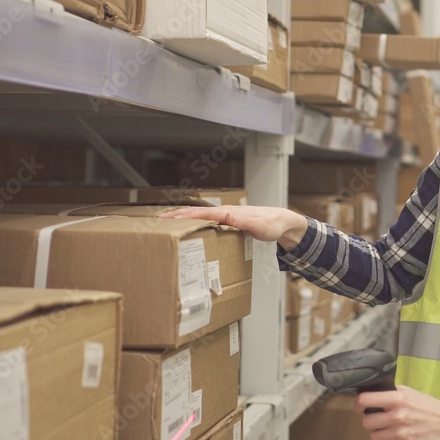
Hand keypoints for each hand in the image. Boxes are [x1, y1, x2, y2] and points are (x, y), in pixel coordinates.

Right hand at [159, 205, 308, 250]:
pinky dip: (194, 221)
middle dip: (176, 215)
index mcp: (228, 213)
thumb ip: (243, 222)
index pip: (201, 214)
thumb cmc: (272, 225)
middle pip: (196, 213)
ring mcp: (226, 216)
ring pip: (200, 216)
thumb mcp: (259, 226)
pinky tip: (189, 227)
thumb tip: (226, 217)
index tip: (167, 218)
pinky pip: (207, 220)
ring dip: (183, 218)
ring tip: (166, 222)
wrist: (283, 222)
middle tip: (157, 220)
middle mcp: (225, 212)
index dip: (183, 216)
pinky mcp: (229, 221)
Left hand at [356, 386, 439, 439]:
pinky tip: (400, 437)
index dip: (359, 403)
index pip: (365, 400)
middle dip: (372, 420)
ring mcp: (401, 434)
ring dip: (381, 433)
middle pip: (366, 422)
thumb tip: (372, 392)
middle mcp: (398, 416)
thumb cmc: (430, 407)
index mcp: (399, 399)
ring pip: (374, 436)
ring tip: (393, 428)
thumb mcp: (411, 392)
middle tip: (380, 419)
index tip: (360, 406)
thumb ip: (392, 392)